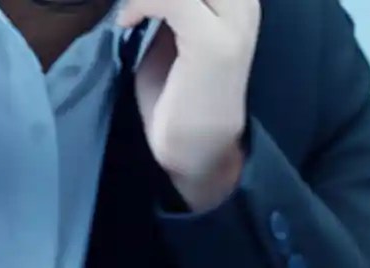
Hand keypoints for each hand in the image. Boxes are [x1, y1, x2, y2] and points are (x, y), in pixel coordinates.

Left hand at [118, 0, 260, 211]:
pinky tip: (126, 23)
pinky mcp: (213, 44)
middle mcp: (243, 3)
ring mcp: (234, 22)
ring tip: (128, 7)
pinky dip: (141, 3)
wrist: (196, 150)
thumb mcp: (172, 35)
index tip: (135, 0)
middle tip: (130, 2)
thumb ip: (168, 5)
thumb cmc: (180, 95)